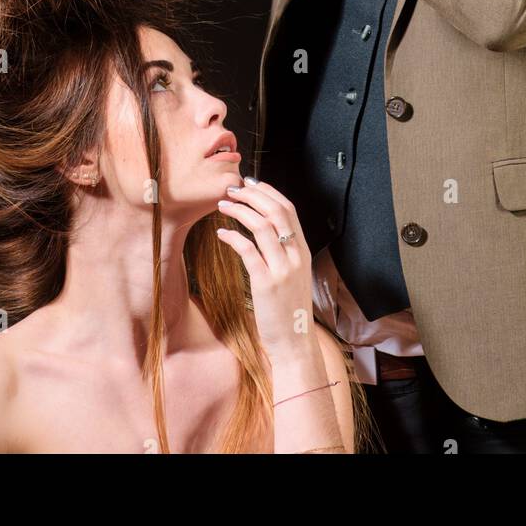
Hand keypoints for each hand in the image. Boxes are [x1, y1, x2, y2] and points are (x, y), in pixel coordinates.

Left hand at [215, 180, 317, 363]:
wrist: (295, 342)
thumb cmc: (289, 310)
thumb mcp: (294, 275)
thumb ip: (285, 253)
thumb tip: (266, 231)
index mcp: (303, 251)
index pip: (289, 209)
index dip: (269, 191)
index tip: (251, 183)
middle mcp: (296, 256)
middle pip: (276, 212)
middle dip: (253, 195)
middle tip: (233, 188)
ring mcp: (282, 269)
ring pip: (263, 226)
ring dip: (240, 211)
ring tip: (224, 205)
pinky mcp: (266, 283)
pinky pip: (249, 251)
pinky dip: (234, 237)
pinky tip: (222, 233)